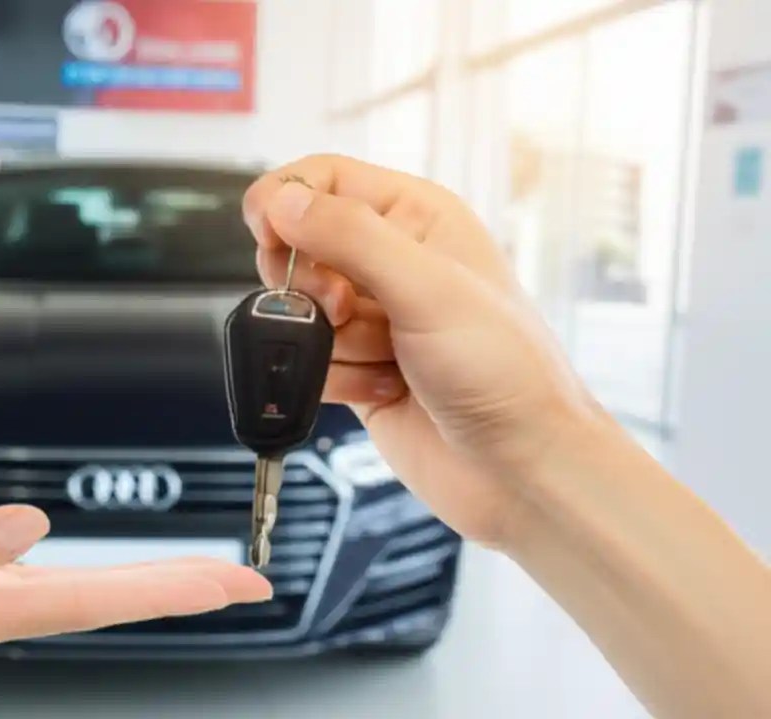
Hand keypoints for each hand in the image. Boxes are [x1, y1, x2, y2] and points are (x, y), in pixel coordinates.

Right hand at [0, 505, 270, 674]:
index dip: (178, 590)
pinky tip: (80, 558)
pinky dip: (81, 561)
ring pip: (81, 584)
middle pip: (110, 596)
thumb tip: (32, 525)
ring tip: (189, 572)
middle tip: (247, 579)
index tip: (241, 583)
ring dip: (140, 579)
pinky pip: (36, 566)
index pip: (106, 599)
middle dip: (181, 587)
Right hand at [243, 155, 607, 545]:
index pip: (324, 179)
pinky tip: (384, 388)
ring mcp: (374, 317)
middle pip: (298, 245)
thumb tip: (283, 201)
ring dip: (328, 341)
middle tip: (343, 309)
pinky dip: (333, 378)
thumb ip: (350, 238)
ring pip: (298, 308)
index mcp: (417, 217)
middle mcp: (392, 261)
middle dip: (307, 283)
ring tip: (384, 357)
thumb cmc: (507, 373)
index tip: (269, 235)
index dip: (287, 200)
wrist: (520, 469)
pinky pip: (306, 359)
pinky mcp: (358, 366)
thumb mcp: (428, 289)